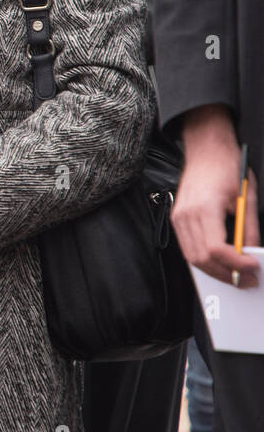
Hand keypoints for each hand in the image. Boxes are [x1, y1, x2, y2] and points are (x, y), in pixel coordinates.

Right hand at [171, 106, 260, 286]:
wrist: (206, 151)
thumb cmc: (227, 168)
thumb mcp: (247, 197)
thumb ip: (248, 227)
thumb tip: (253, 252)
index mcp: (204, 208)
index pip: (215, 248)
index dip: (235, 263)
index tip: (253, 268)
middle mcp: (186, 215)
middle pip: (202, 258)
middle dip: (226, 274)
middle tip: (248, 280)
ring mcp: (178, 218)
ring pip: (192, 257)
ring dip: (215, 271)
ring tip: (236, 275)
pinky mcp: (177, 219)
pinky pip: (188, 248)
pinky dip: (204, 260)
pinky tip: (220, 263)